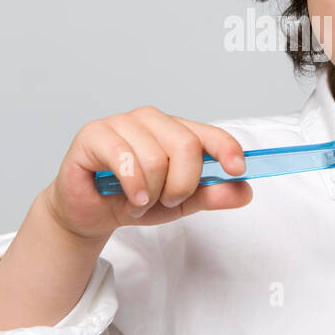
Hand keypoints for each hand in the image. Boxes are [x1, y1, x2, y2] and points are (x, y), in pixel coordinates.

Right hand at [44, 106, 252, 243]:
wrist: (90, 214)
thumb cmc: (133, 200)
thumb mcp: (180, 204)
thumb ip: (210, 195)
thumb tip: (244, 191)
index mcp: (174, 130)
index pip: (208, 133)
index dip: (226, 148)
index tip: (237, 170)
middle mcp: (150, 120)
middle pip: (185, 145)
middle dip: (181, 184)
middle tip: (167, 200)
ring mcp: (121, 123)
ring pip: (154, 157)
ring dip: (151, 192)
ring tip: (140, 201)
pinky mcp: (94, 134)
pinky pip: (124, 158)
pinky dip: (132, 187)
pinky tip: (130, 198)